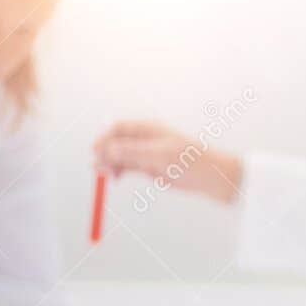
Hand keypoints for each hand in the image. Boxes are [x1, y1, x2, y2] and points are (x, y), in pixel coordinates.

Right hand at [93, 120, 243, 203]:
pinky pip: (128, 168)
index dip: (104, 137)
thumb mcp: (158, 155)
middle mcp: (144, 139)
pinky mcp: (149, 168)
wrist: (209, 177)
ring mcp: (146, 154)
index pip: (118, 128)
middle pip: (115, 142)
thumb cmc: (188, 160)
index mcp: (148, 128)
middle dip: (104, 153)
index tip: (95, 150)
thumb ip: (132, 152)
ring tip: (106, 175)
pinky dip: (119, 171)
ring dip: (109, 164)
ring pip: (120, 157)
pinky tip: (115, 178)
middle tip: (97, 167)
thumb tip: (108, 150)